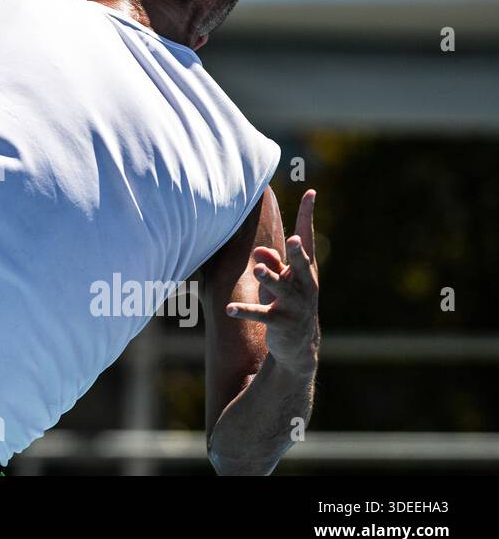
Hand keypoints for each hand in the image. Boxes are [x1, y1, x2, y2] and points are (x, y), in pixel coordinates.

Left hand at [227, 189, 320, 373]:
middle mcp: (305, 286)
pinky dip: (244, 311)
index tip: (310, 192)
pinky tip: (229, 309)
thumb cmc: (286, 302)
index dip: (307, 216)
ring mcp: (295, 305)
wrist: (298, 346)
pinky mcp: (281, 323)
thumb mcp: (280, 280)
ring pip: (281, 288)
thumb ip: (272, 262)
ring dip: (269, 278)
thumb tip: (258, 251)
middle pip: (301, 265)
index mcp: (306, 271)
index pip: (306, 239)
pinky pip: (260, 314)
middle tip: (292, 240)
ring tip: (258, 270)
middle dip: (297, 253)